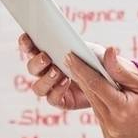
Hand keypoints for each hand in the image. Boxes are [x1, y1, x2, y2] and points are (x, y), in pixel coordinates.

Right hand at [18, 33, 137, 110]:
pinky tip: (66, 82)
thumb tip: (111, 50)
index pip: (31, 47)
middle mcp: (48, 70)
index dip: (26, 43)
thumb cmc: (103, 64)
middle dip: (36, 62)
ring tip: (58, 71)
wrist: (111, 88)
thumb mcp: (103, 55)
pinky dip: (57, 91)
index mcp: (51, 53)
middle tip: (47, 57)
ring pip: (38, 86)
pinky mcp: (62, 101)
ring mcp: (53, 87)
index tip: (27, 37)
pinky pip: (52, 98)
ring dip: (45, 79)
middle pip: (31, 68)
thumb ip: (102, 54)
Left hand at [65, 45, 137, 137]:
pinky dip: (100, 103)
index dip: (81, 68)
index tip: (70, 55)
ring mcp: (111, 134)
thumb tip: (106, 52)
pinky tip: (98, 91)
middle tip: (72, 59)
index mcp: (122, 110)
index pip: (95, 84)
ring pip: (94, 106)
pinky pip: (100, 115)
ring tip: (83, 71)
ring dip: (90, 90)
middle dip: (83, 77)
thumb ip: (120, 71)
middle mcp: (113, 125)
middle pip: (92, 95)